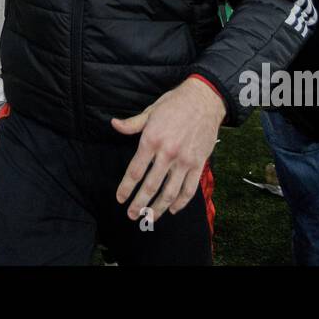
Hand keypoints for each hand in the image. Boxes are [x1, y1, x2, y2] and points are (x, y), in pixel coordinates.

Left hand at [111, 77, 224, 220]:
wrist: (204, 100)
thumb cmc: (174, 104)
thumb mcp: (150, 111)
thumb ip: (132, 124)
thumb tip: (114, 124)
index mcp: (152, 140)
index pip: (135, 171)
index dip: (126, 188)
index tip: (120, 198)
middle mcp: (167, 153)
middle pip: (150, 186)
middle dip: (139, 203)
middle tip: (132, 215)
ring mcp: (185, 160)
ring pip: (170, 192)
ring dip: (159, 208)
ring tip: (150, 218)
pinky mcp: (199, 163)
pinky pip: (189, 188)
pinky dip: (181, 202)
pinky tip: (173, 209)